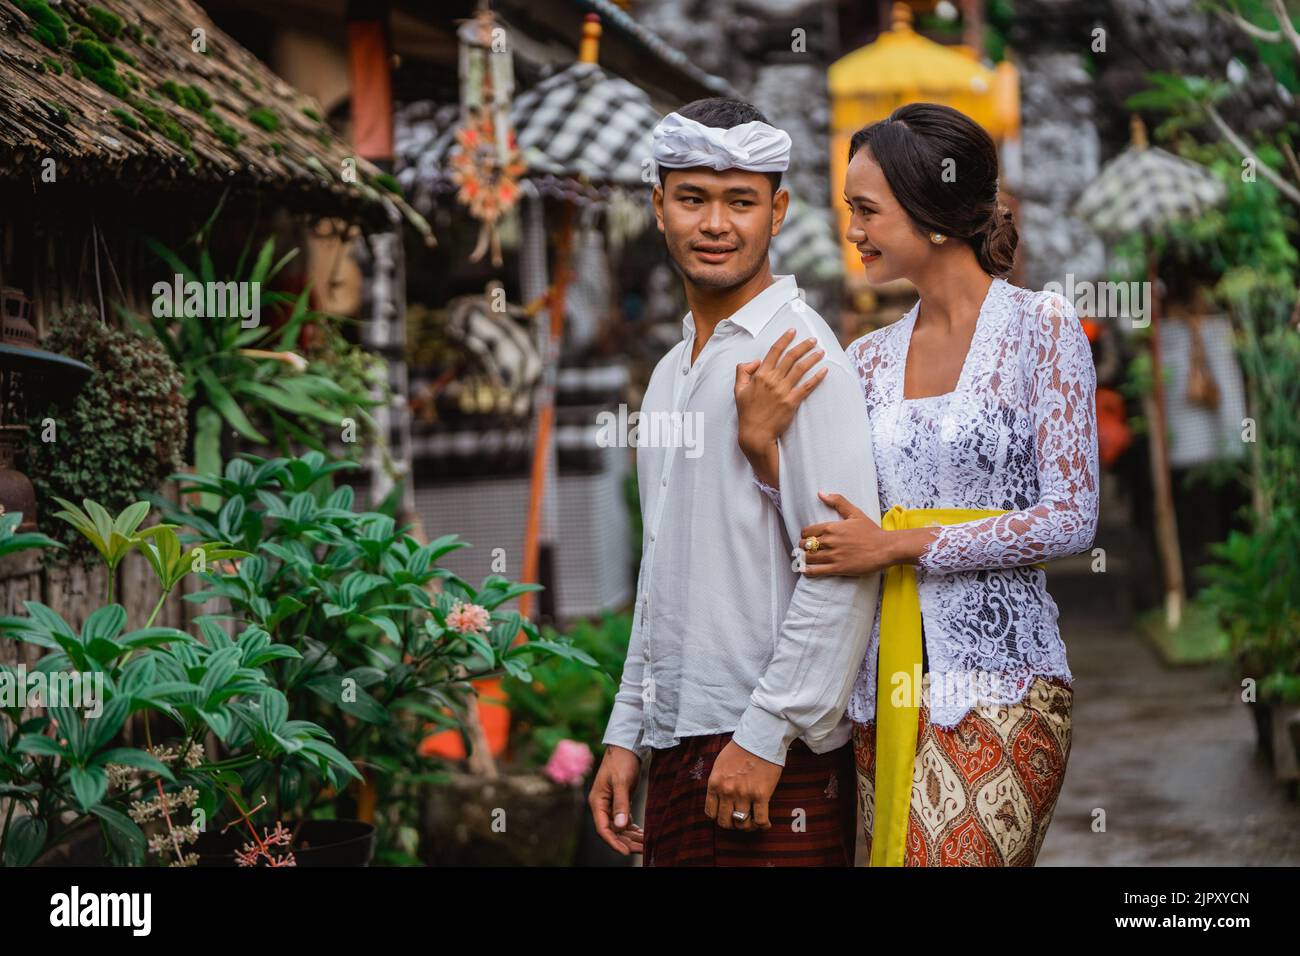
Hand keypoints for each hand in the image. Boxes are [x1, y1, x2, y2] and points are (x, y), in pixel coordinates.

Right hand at [589, 746, 645, 855]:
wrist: (626, 746)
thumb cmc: (621, 761)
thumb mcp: (621, 782)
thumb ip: (620, 803)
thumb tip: (619, 826)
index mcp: (597, 802)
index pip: (603, 829)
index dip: (614, 842)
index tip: (626, 853)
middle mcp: (602, 806)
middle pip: (612, 831)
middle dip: (626, 842)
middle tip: (643, 850)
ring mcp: (611, 805)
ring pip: (620, 828)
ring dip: (631, 837)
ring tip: (646, 845)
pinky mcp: (620, 802)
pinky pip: (625, 821)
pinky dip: (633, 829)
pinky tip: (643, 834)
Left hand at [704, 740, 781, 831]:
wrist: (759, 738)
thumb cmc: (740, 749)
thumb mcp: (720, 765)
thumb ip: (718, 783)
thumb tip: (719, 798)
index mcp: (715, 783)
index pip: (711, 813)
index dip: (719, 818)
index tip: (726, 816)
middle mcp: (727, 791)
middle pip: (725, 822)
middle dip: (732, 825)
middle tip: (739, 821)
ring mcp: (744, 794)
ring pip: (742, 824)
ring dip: (748, 826)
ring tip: (753, 822)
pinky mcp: (761, 794)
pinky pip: (760, 819)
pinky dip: (763, 825)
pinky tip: (765, 824)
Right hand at [735, 329, 828, 482]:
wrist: (755, 434)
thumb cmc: (747, 412)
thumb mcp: (738, 389)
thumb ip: (743, 371)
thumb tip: (756, 360)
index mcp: (760, 375)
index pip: (774, 351)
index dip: (784, 339)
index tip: (793, 330)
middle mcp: (772, 380)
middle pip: (791, 357)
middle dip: (804, 345)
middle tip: (814, 339)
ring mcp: (783, 391)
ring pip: (801, 369)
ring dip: (812, 358)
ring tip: (821, 351)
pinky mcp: (792, 402)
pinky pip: (807, 386)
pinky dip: (817, 377)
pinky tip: (825, 370)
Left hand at [800, 492, 936, 576]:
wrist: (885, 548)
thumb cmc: (871, 531)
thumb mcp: (855, 513)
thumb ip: (838, 502)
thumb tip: (821, 493)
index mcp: (831, 527)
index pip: (807, 531)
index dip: (804, 535)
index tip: (807, 538)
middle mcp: (830, 541)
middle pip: (805, 545)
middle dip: (802, 546)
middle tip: (806, 548)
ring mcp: (833, 556)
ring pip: (808, 558)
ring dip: (804, 558)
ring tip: (805, 558)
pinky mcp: (838, 568)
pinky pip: (816, 570)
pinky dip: (807, 570)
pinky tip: (803, 569)